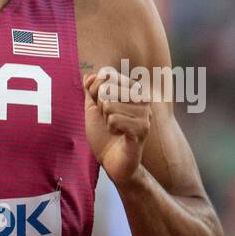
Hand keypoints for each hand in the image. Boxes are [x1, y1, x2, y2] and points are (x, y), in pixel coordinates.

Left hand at [84, 68, 150, 185]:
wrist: (112, 161)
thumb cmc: (104, 135)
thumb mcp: (93, 110)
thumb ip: (91, 91)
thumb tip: (89, 75)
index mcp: (132, 90)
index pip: (107, 76)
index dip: (97, 93)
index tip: (103, 108)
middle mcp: (142, 98)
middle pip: (107, 89)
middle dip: (101, 107)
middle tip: (110, 121)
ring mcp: (144, 112)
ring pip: (110, 105)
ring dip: (107, 120)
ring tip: (115, 129)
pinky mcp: (143, 128)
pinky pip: (114, 119)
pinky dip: (111, 129)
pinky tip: (120, 135)